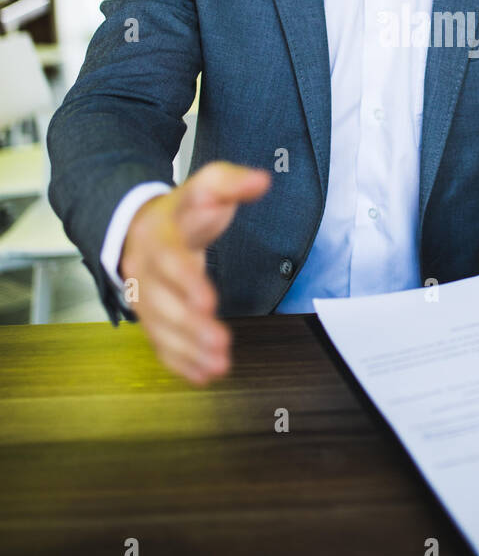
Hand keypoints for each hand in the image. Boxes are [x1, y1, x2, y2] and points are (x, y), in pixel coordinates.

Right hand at [119, 161, 271, 385]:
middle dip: (190, 325)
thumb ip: (231, 182)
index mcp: (157, 236)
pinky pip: (161, 344)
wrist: (141, 226)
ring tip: (218, 365)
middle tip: (220, 342)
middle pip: (162, 302)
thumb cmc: (181, 211)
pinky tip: (204, 375)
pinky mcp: (152, 318)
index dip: (186, 281)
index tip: (208, 301)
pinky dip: (180, 362)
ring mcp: (145, 298)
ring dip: (188, 350)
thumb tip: (260, 181)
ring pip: (160, 329)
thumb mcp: (206, 186)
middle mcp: (144, 270)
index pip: (169, 259)